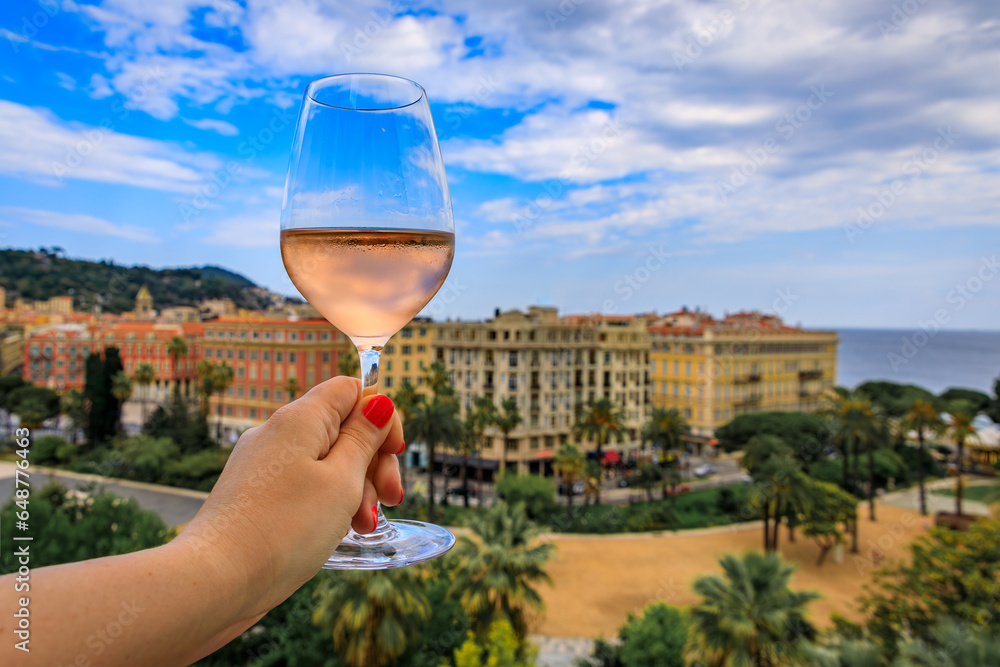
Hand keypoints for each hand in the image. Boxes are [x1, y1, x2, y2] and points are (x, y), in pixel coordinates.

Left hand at [173, 376, 403, 618]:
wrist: (216, 580)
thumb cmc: (283, 529)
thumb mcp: (341, 480)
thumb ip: (364, 438)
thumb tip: (378, 403)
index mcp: (300, 419)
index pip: (352, 390)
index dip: (382, 416)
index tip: (394, 453)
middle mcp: (277, 434)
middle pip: (342, 428)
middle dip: (373, 462)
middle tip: (390, 500)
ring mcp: (263, 465)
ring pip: (325, 462)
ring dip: (354, 489)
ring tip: (362, 527)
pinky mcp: (255, 495)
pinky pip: (303, 485)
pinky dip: (327, 503)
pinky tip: (336, 531)